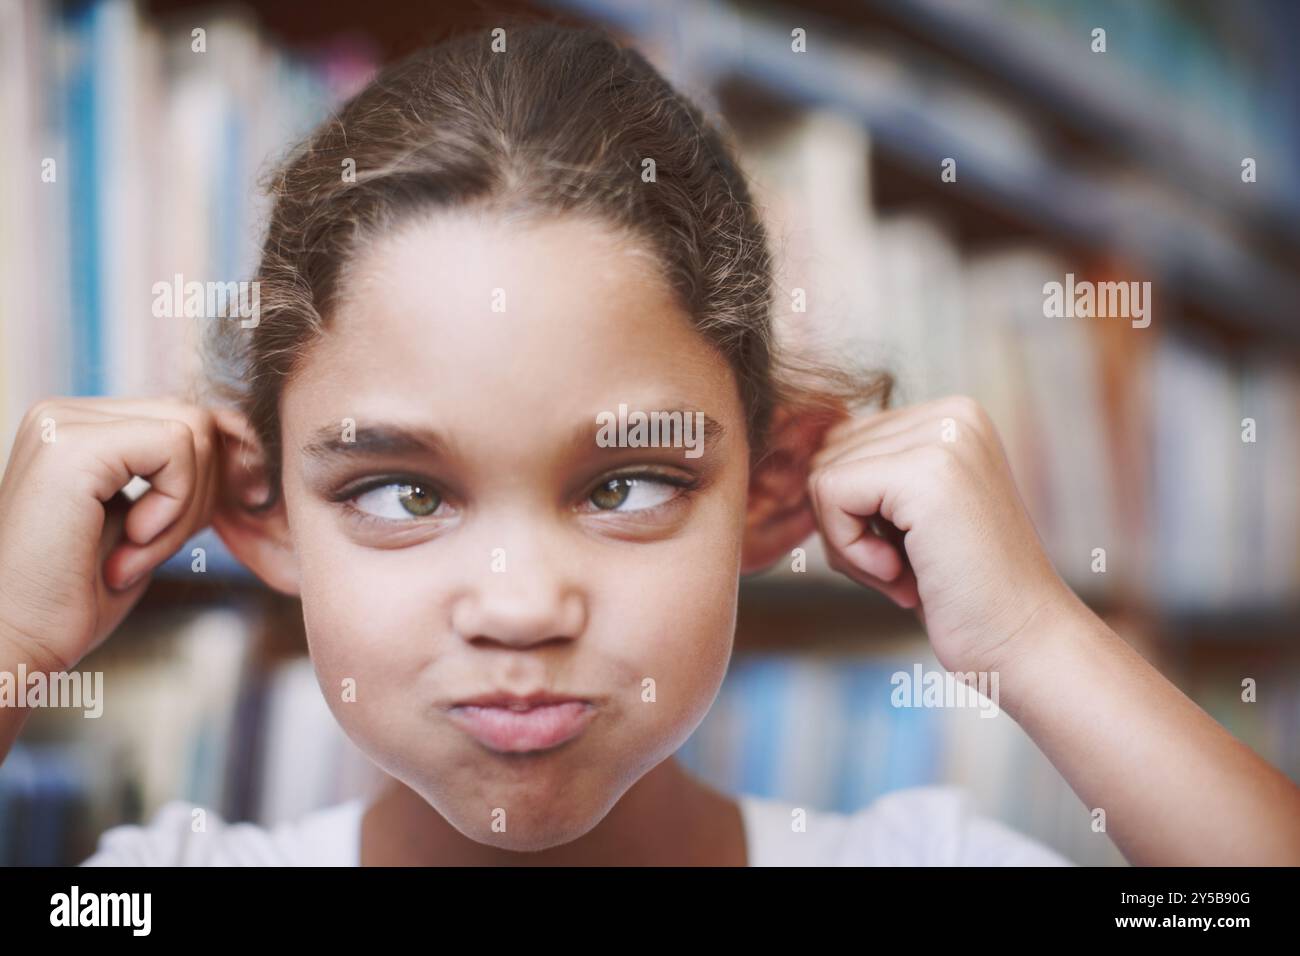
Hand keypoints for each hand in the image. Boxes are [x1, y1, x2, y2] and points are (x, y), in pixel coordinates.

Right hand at [0, 397, 222, 671]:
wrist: (15, 641)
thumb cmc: (77, 596)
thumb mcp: (149, 522)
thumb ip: (180, 476)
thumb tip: (241, 436)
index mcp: (80, 427)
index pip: (186, 420)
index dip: (211, 477)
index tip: (195, 529)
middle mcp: (66, 414)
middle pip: (197, 421)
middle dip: (199, 494)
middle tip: (146, 550)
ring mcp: (64, 424)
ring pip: (193, 432)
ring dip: (184, 508)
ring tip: (131, 554)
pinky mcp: (72, 446)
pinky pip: (177, 446)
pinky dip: (174, 504)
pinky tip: (130, 543)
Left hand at [807, 395, 1078, 674]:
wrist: (1023, 643)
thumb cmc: (960, 593)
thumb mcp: (910, 517)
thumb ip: (869, 475)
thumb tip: (793, 454)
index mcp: (953, 417)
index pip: (843, 443)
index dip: (851, 512)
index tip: (904, 555)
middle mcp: (953, 414)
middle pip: (828, 455)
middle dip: (845, 527)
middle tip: (901, 572)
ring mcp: (944, 438)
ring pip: (823, 475)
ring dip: (848, 544)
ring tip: (905, 574)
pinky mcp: (927, 473)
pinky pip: (830, 494)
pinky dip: (849, 549)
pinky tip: (900, 576)